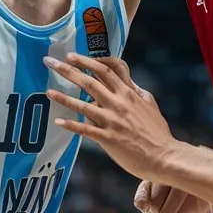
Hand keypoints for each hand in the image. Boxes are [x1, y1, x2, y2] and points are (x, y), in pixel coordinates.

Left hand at [45, 54, 178, 180]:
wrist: (165, 156)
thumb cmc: (158, 132)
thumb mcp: (149, 104)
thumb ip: (135, 91)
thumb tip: (126, 81)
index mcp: (129, 92)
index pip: (107, 68)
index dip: (88, 60)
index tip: (73, 56)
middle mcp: (119, 103)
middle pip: (90, 81)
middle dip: (68, 70)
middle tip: (50, 62)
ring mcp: (112, 120)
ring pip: (83, 104)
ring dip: (63, 97)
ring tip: (48, 91)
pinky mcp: (108, 138)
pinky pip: (85, 129)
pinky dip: (71, 125)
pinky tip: (58, 122)